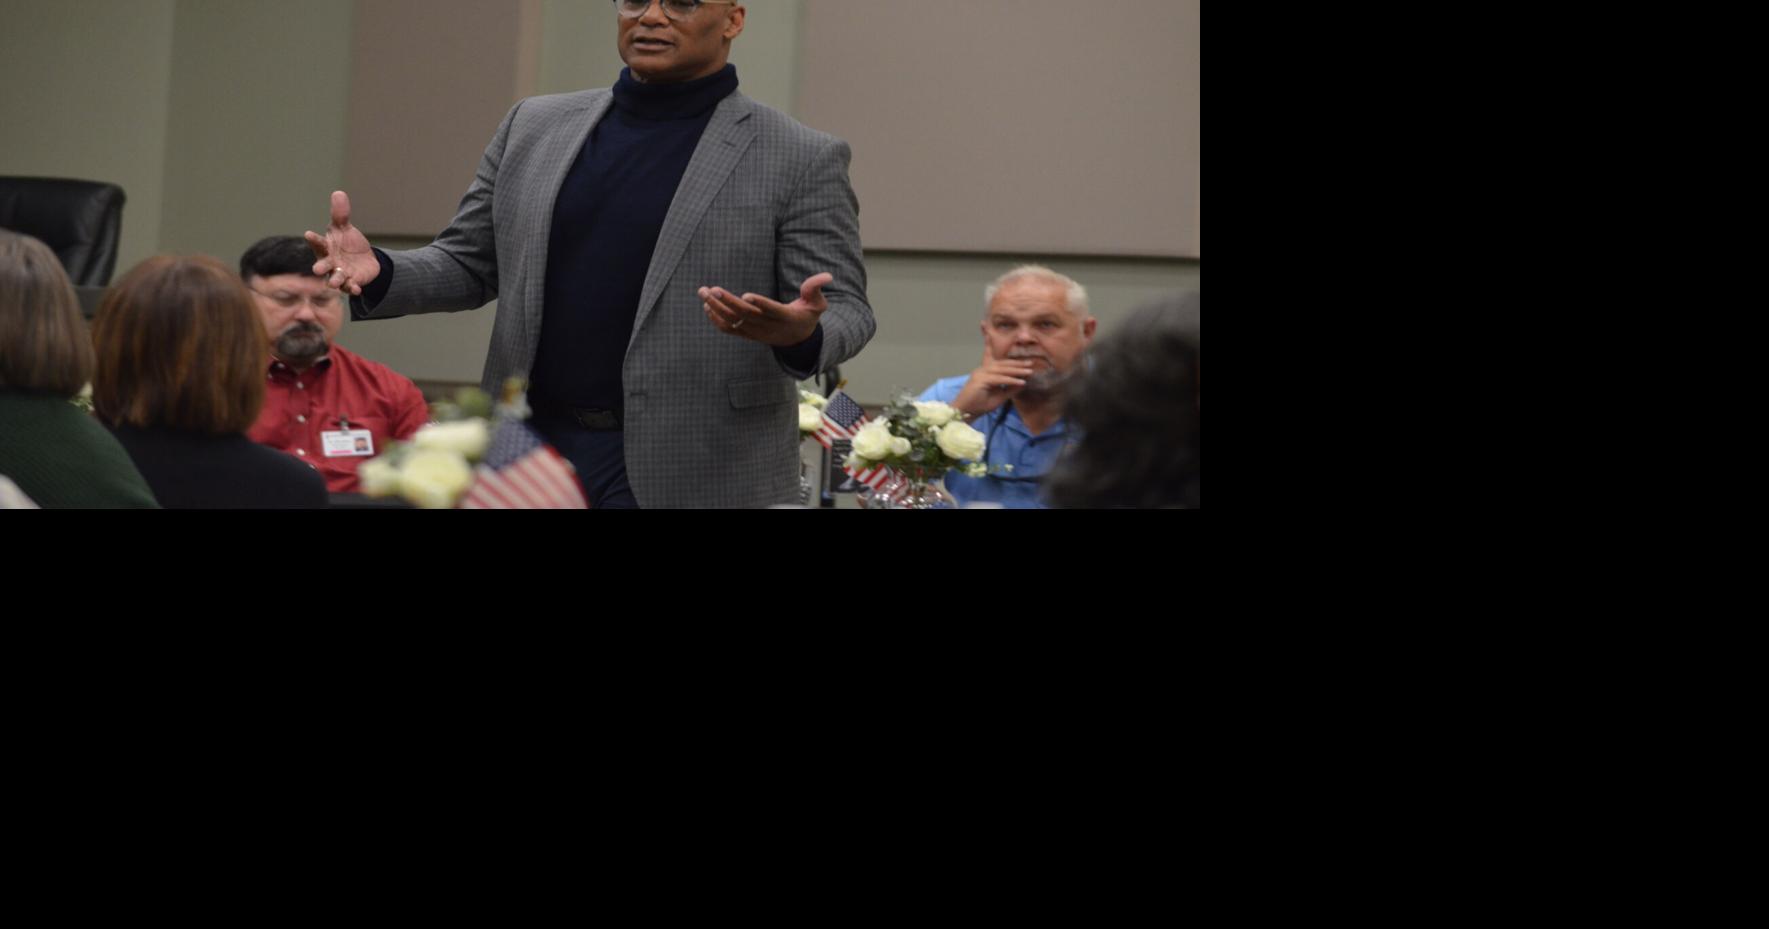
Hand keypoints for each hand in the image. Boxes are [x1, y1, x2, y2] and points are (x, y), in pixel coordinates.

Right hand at [304, 191, 379, 296]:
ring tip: (336, 282)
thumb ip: (341, 214)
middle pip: (323, 264)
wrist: (363, 259)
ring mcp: (340, 273)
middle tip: (316, 269)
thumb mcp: (345, 227)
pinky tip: (356, 289)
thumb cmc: (347, 242)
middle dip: (320, 266)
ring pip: (335, 279)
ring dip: (336, 281)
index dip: (314, 239)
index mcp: (326, 247)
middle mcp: (330, 262)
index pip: (318, 242)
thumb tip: (338, 193)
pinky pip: (350, 287)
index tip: (308, 234)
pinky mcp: (351, 282)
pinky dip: (352, 288)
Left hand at [700, 272, 831, 346]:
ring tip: (703, 293)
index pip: (771, 310)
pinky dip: (716, 320)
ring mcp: (756, 332)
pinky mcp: (748, 335)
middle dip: (728, 302)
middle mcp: (769, 327)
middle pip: (746, 315)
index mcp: (786, 317)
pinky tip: (706, 307)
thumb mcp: (817, 303)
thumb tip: (827, 276)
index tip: (745, 295)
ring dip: (716, 308)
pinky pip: (730, 330)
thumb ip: (816, 288)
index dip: (759, 304)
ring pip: (734, 322)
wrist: (798, 340)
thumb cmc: (807, 315)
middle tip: (712, 289)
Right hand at [951, 341, 1035, 418]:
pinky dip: (1011, 380)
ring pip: (1002, 370)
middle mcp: (982, 369)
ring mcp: (980, 373)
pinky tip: (1021, 382)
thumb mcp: (999, 397)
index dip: (989, 343)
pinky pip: (999, 379)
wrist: (965, 413)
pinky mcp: (981, 380)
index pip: (989, 355)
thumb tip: (1023, 382)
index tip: (990, 330)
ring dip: (1017, 371)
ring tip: (1029, 372)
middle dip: (1016, 363)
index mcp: (984, 371)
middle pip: (1002, 363)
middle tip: (1030, 363)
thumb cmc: (979, 405)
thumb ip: (1010, 389)